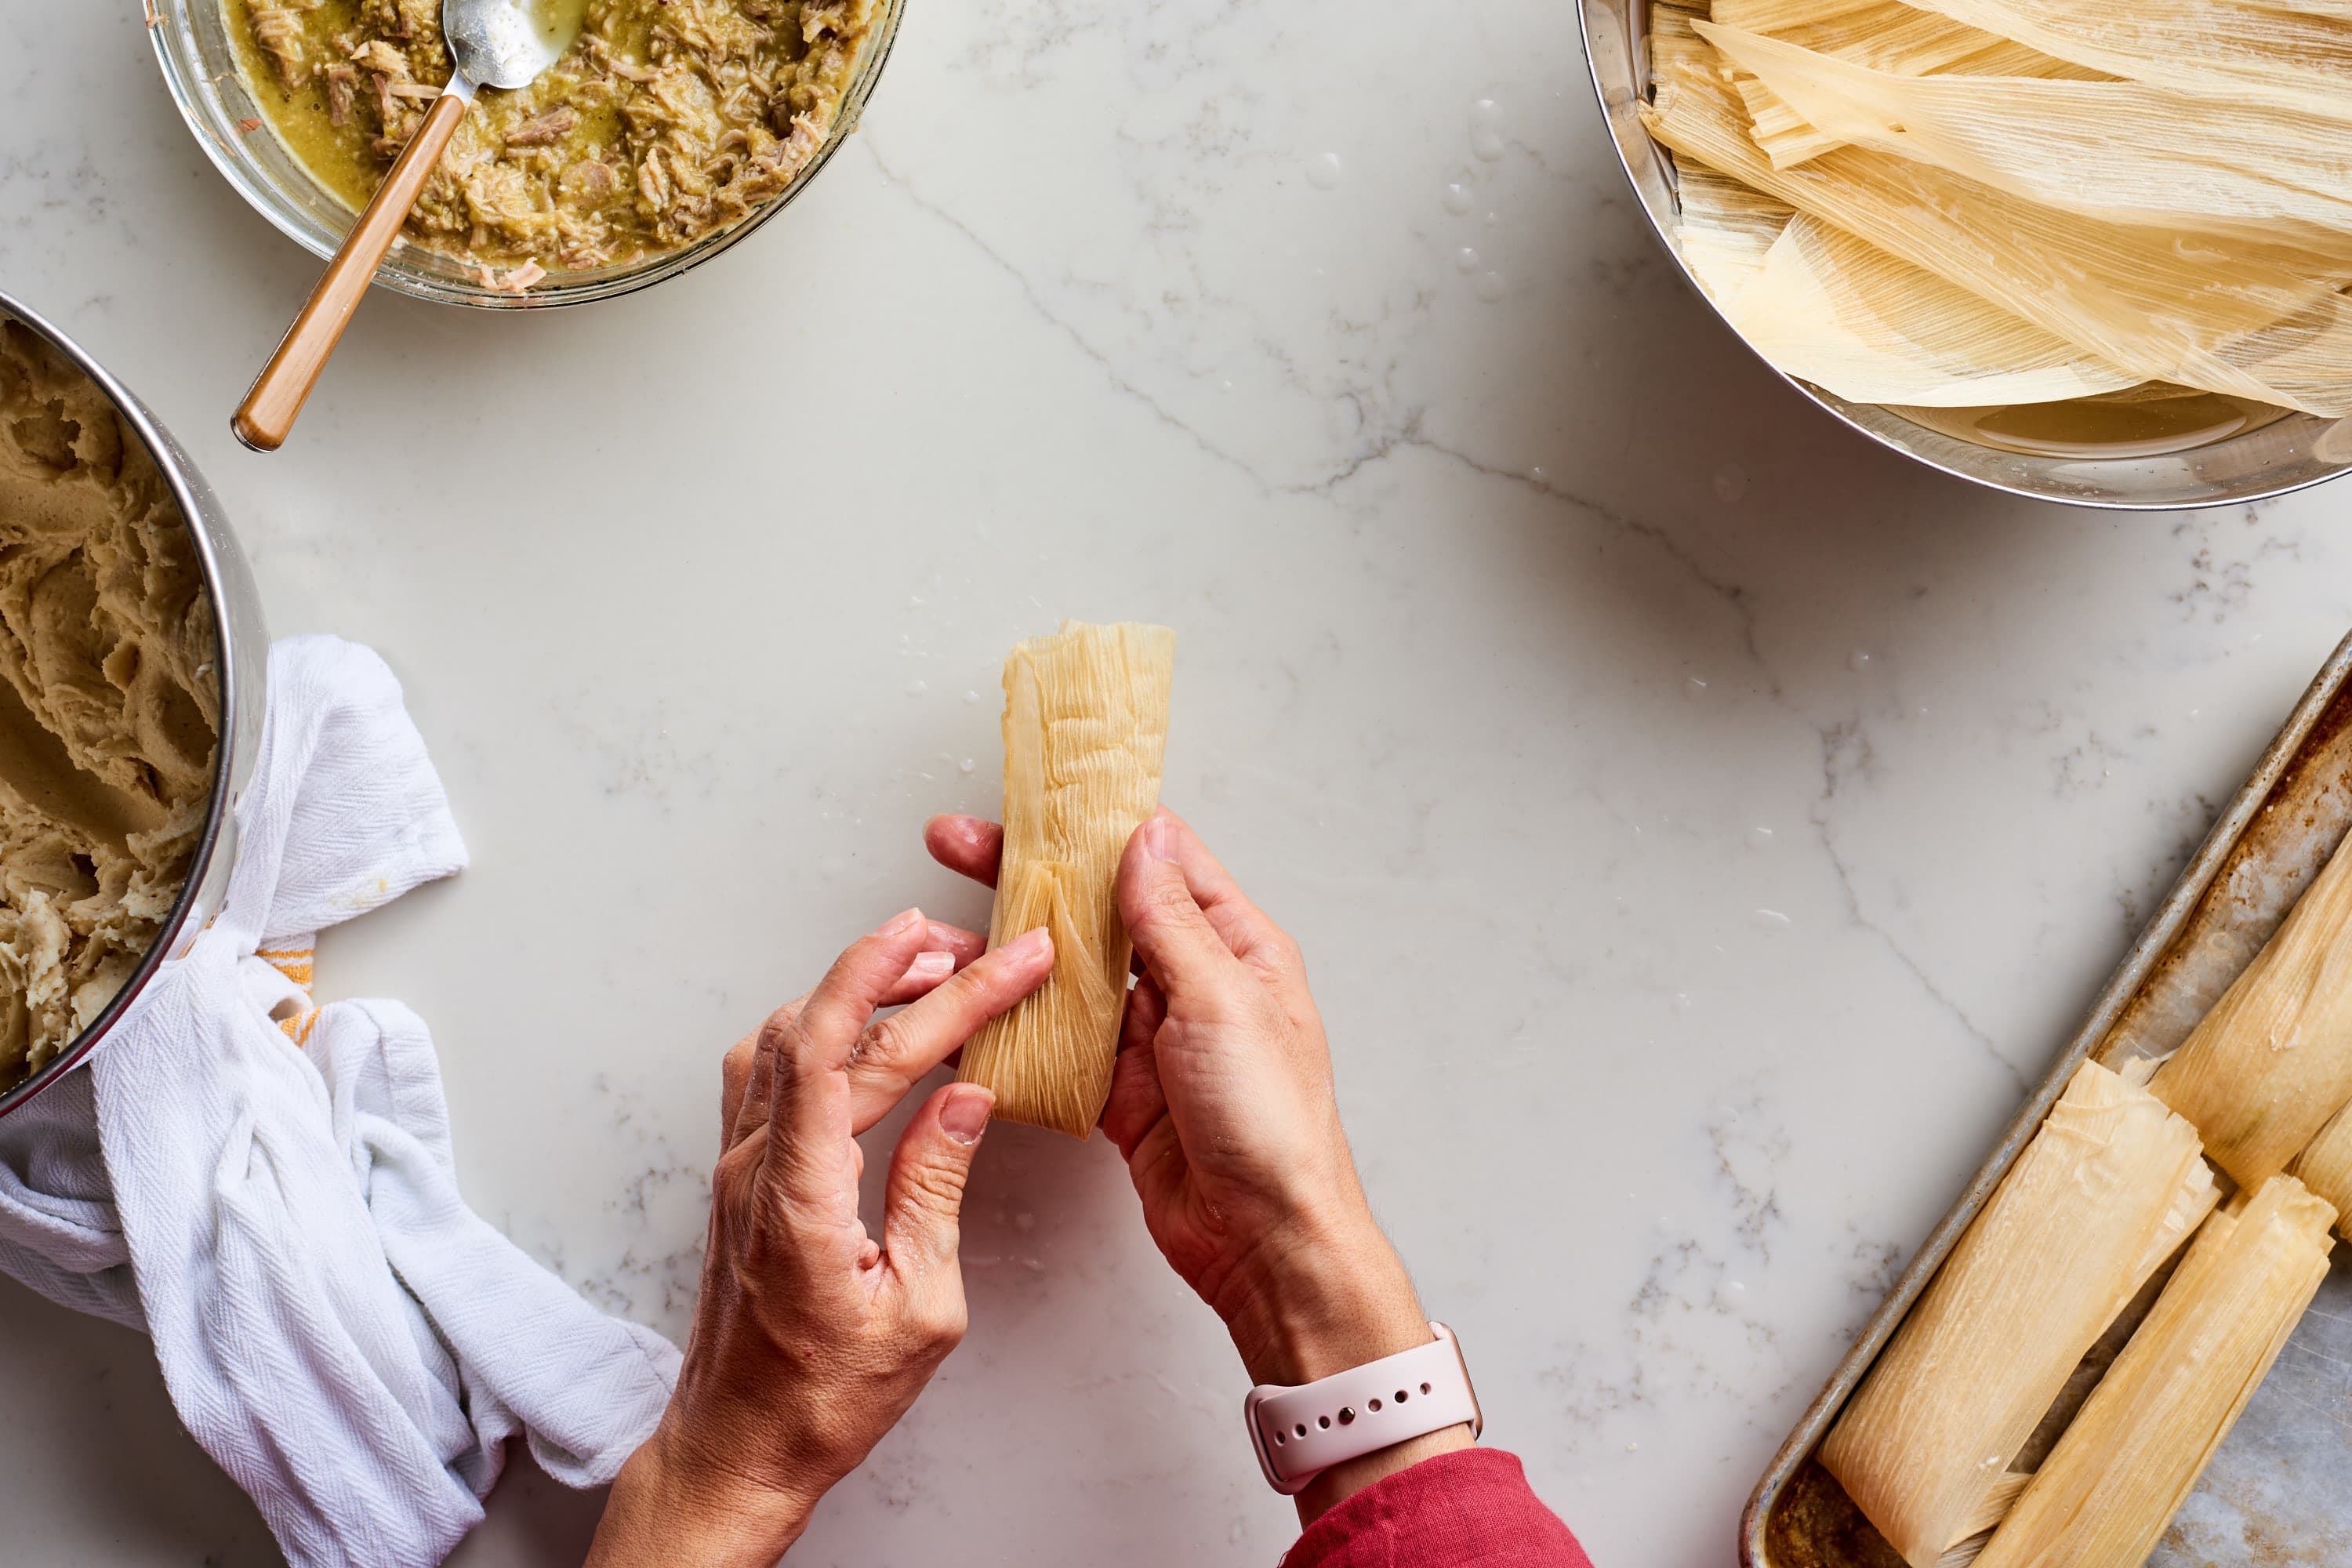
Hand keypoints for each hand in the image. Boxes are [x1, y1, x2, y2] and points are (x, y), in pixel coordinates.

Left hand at [585, 908, 1053, 1566]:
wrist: (739, 1446)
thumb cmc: (823, 1399)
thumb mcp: (918, 1308)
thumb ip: (935, 1189)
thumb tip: (966, 1096)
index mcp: (798, 1197)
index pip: (839, 1051)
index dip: (908, 985)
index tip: (979, 955)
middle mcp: (753, 1166)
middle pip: (822, 1030)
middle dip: (910, 974)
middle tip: (987, 951)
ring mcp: (736, 1165)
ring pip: (787, 1035)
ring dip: (860, 990)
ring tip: (937, 970)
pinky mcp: (739, 1172)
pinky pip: (769, 1068)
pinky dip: (825, 1025)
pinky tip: (869, 1025)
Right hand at [926, 809, 1469, 1520]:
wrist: (1266, 1241)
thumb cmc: (1273, 1125)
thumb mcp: (1222, 1000)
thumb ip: (1174, 921)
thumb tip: (1146, 838)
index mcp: (1236, 947)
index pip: (1159, 861)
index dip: (1092, 826)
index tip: (1032, 803)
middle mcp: (1194, 983)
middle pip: (1100, 913)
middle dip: (1027, 880)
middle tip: (958, 847)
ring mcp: (1153, 1038)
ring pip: (1069, 978)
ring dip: (1009, 954)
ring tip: (943, 935)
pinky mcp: (1121, 1091)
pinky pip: (1058, 1046)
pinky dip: (1015, 1028)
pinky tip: (969, 1012)